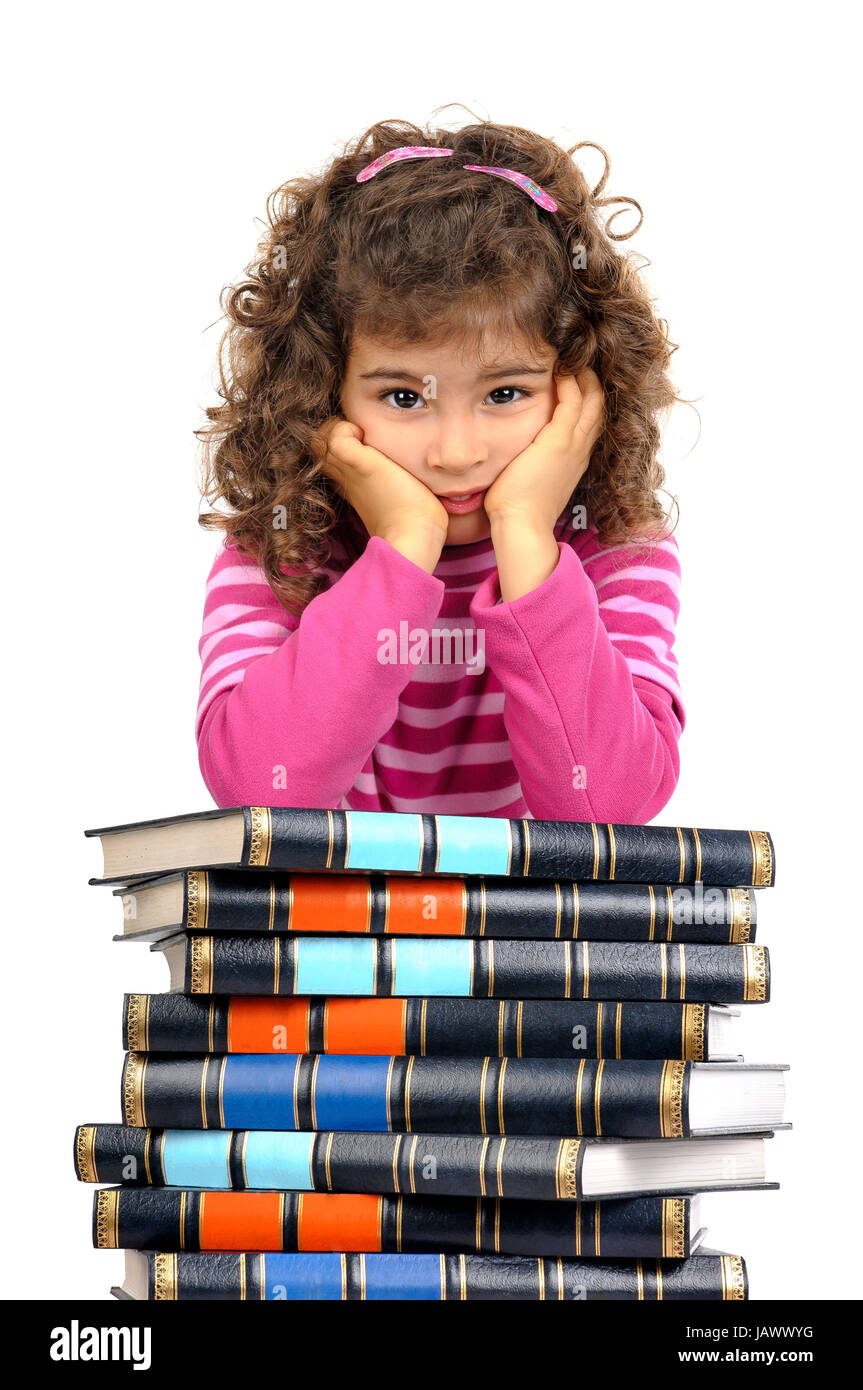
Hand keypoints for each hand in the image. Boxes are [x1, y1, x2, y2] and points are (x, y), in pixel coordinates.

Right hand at [319, 419, 448, 573]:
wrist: (415, 538)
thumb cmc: (417, 526)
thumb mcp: (401, 502)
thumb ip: (400, 487)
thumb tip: (422, 477)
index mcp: (354, 488)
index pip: (333, 459)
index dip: (342, 445)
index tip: (364, 443)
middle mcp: (346, 478)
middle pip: (320, 447)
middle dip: (335, 432)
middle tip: (361, 434)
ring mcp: (351, 471)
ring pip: (320, 439)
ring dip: (337, 428)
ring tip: (362, 434)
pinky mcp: (363, 465)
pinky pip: (336, 437)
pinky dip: (344, 429)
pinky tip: (364, 435)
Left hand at [483, 369, 603, 529]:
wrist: (521, 527)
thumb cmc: (519, 511)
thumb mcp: (532, 482)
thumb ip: (531, 466)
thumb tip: (514, 459)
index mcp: (574, 461)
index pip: (590, 422)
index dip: (587, 399)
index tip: (576, 382)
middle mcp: (579, 451)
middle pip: (598, 406)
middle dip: (592, 381)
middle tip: (579, 361)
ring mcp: (572, 446)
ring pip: (592, 399)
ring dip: (584, 375)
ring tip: (572, 358)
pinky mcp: (558, 442)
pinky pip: (572, 401)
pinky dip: (569, 381)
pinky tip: (559, 368)